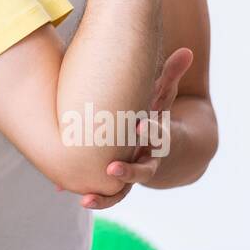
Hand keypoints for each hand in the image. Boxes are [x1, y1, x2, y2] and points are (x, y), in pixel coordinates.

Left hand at [55, 46, 193, 208]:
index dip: (151, 132)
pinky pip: (104, 192)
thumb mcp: (163, 96)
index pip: (160, 137)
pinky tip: (63, 189)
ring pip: (122, 191)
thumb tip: (186, 51)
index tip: (139, 126)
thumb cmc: (155, 115)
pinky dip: (87, 192)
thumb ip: (171, 75)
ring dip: (105, 197)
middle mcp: (148, 160)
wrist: (165, 150)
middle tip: (111, 169)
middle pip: (143, 172)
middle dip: (128, 172)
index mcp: (161, 139)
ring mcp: (132, 173)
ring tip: (85, 199)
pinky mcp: (116, 181)